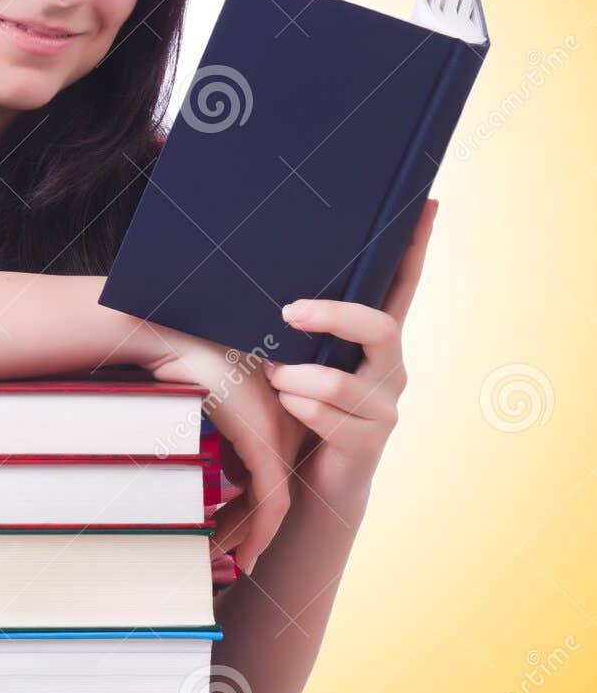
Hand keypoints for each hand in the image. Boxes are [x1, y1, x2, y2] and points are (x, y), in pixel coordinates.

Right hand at [144, 327, 303, 574]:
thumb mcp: (210, 408)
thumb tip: (226, 470)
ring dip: (252, 536)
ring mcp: (276, 439)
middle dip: (249, 529)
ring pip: (274, 505)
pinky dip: (260, 532)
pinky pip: (271, 503)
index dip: (256, 509)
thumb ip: (225, 438)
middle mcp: (280, 429)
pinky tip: (244, 554)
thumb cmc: (184, 370)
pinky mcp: (266, 447)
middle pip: (273, 494)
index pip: (270, 474)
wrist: (180, 345)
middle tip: (230, 556)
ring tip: (228, 559)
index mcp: (270, 417)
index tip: (239, 537)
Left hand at [262, 198, 438, 508]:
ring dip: (295, 378)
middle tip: (289, 312)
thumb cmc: (299, 412)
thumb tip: (263, 284)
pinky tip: (285, 408)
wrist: (311, 487)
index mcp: (376, 343)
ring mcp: (384, 407)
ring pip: (338, 382)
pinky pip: (326, 416)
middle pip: (380, 326)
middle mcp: (390, 369)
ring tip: (273, 380)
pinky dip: (296, 407)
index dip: (416, 247)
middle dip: (333, 316)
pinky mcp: (369, 442)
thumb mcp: (301, 362)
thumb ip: (299, 331)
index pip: (402, 287)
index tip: (429, 205)